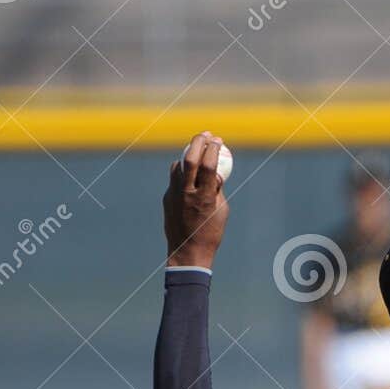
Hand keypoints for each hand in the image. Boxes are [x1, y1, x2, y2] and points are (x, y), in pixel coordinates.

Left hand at [164, 132, 228, 268]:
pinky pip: (174, 178)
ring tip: (198, 153)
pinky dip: (182, 172)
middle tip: (207, 135)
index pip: (209, 164)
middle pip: (190, 158)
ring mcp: (175, 194)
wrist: (187, 253)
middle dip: (199, 141)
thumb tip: (216, 172)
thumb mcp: (222, 211)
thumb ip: (217, 190)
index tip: (219, 141)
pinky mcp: (167, 198)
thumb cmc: (210, 233)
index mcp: (205, 197)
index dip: (214, 148)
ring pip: (179, 166)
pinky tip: (189, 174)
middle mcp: (188, 193)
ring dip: (188, 156)